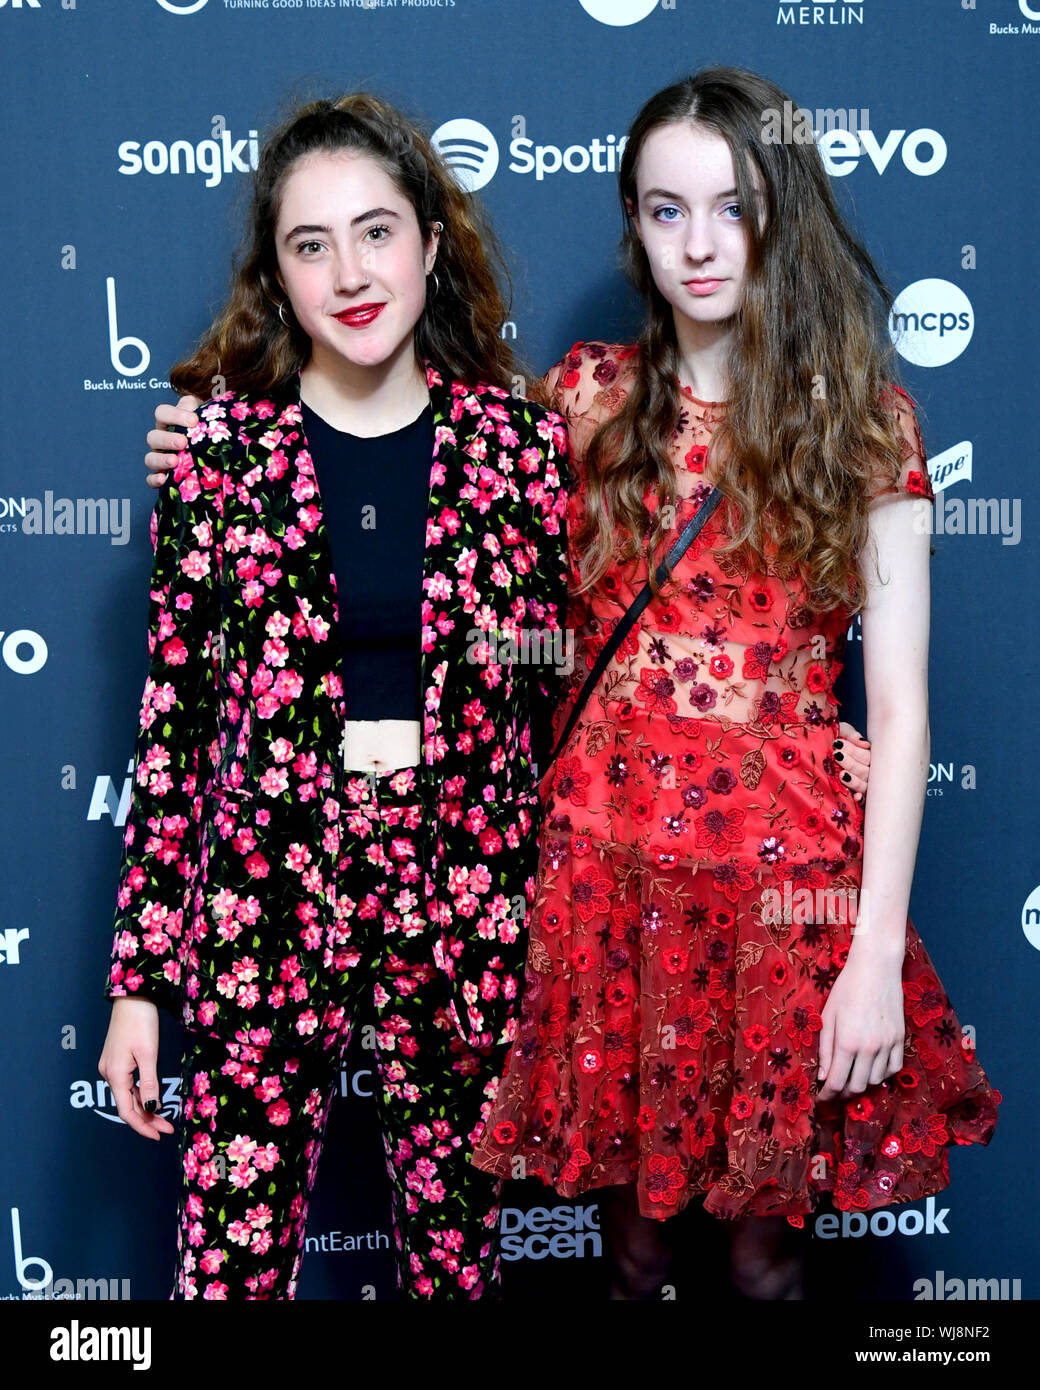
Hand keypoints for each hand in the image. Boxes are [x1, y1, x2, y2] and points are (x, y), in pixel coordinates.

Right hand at [97, 998, 175, 1139]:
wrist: (132, 997)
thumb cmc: (141, 1022)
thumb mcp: (148, 1054)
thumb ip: (149, 1082)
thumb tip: (151, 1107)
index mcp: (115, 1074)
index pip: (127, 1111)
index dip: (142, 1126)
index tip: (159, 1135)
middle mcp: (109, 1073)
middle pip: (128, 1105)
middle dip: (147, 1119)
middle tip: (167, 1129)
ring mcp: (111, 1067)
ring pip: (128, 1095)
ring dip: (145, 1108)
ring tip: (164, 1119)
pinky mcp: (116, 1060)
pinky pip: (127, 1084)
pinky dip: (140, 1094)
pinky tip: (152, 1099)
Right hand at [144, 396, 201, 488]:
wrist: (216, 450)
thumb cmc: (208, 430)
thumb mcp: (206, 415)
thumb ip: (199, 407)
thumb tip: (194, 408)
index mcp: (168, 423)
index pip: (162, 413)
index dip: (175, 415)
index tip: (193, 420)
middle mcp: (161, 440)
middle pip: (153, 437)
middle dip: (167, 439)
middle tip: (183, 442)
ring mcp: (160, 459)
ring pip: (149, 458)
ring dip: (160, 459)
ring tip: (175, 461)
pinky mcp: (162, 477)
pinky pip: (151, 479)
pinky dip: (154, 479)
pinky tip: (164, 479)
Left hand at [817, 955, 904, 1101]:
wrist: (876, 968)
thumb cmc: (846, 989)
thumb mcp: (828, 1016)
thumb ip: (825, 1049)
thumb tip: (823, 1077)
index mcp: (846, 1043)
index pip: (836, 1082)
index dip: (827, 1096)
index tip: (821, 1099)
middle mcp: (869, 1048)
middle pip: (856, 1086)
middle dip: (843, 1093)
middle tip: (834, 1089)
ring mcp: (888, 1045)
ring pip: (876, 1080)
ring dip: (861, 1084)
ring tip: (851, 1077)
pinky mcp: (900, 1039)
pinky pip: (894, 1068)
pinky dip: (882, 1074)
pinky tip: (872, 1069)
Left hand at [833, 720, 869, 802]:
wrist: (817, 746)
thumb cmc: (832, 738)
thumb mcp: (840, 731)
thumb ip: (850, 734)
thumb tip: (864, 743)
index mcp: (866, 755)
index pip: (866, 755)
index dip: (854, 750)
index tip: (838, 744)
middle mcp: (866, 770)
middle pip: (865, 770)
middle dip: (851, 763)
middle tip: (837, 755)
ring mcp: (861, 783)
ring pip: (864, 785)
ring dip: (855, 780)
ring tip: (842, 774)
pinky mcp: (854, 794)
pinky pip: (862, 799)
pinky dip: (860, 798)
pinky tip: (855, 797)